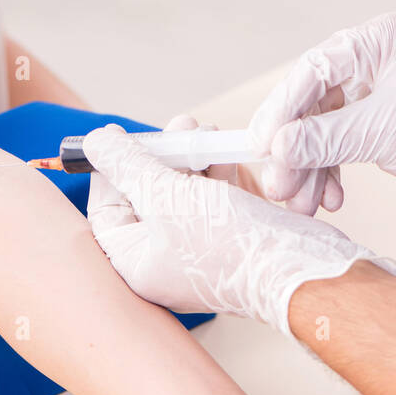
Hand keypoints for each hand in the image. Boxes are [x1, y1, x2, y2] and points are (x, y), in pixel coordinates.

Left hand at [84, 125, 395, 331]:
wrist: (300, 270)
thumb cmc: (229, 244)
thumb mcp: (167, 196)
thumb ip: (128, 165)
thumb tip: (95, 142)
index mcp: (136, 264)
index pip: (105, 212)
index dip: (110, 171)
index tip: (119, 140)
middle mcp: (163, 262)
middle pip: (145, 198)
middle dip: (157, 156)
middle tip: (174, 124)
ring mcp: (198, 252)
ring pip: (182, 194)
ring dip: (190, 158)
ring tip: (203, 129)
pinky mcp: (230, 240)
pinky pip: (213, 200)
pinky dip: (216, 174)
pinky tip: (226, 152)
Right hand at [249, 13, 395, 225]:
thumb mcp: (387, 134)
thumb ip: (327, 138)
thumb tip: (276, 146)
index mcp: (377, 44)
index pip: (311, 72)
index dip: (280, 111)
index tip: (259, 146)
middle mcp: (371, 64)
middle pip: (309, 105)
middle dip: (292, 150)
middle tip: (277, 185)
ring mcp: (373, 97)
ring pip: (319, 132)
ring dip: (307, 169)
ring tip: (301, 203)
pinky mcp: (377, 128)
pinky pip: (336, 148)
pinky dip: (328, 175)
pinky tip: (329, 198)